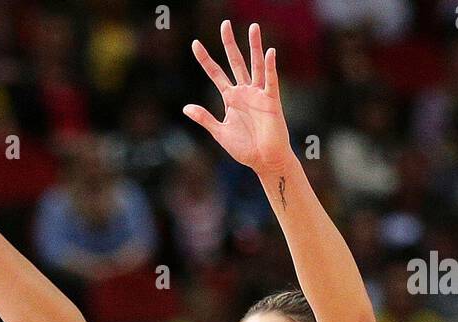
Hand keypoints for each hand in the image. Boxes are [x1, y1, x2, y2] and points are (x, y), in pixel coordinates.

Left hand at [183, 21, 292, 174]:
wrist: (264, 160)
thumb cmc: (244, 149)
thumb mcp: (219, 132)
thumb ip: (204, 118)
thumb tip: (186, 107)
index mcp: (230, 98)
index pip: (215, 73)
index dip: (205, 59)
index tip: (195, 44)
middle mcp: (244, 92)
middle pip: (235, 62)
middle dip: (229, 44)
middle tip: (225, 24)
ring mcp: (258, 94)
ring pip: (255, 65)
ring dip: (254, 47)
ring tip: (253, 27)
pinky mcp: (271, 101)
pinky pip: (271, 80)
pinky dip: (271, 67)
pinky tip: (270, 52)